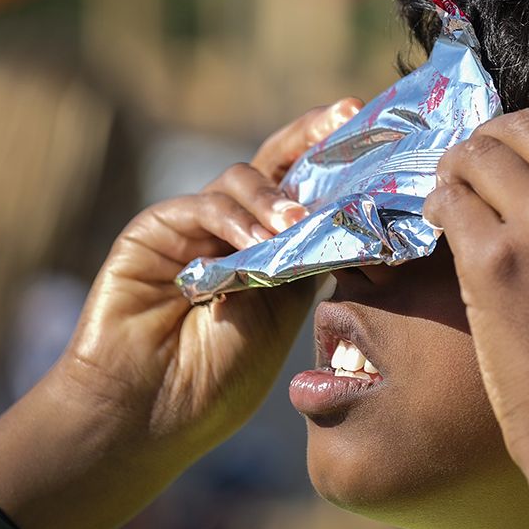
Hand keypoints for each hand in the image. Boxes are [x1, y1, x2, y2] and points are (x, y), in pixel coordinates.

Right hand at [0, 98, 360, 528]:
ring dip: (274, 196)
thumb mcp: (282, 314)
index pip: (307, 191)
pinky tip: (255, 242)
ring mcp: (197, 225)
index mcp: (271, 247)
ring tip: (296, 221)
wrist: (149, 413)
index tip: (379, 138)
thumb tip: (357, 222)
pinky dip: (235, 219)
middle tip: (345, 114)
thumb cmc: (217, 379)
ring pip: (243, 178)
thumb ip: (308, 263)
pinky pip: (205, 205)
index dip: (337, 164)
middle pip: (277, 163)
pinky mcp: (158, 228)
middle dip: (312, 135)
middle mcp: (236, 228)